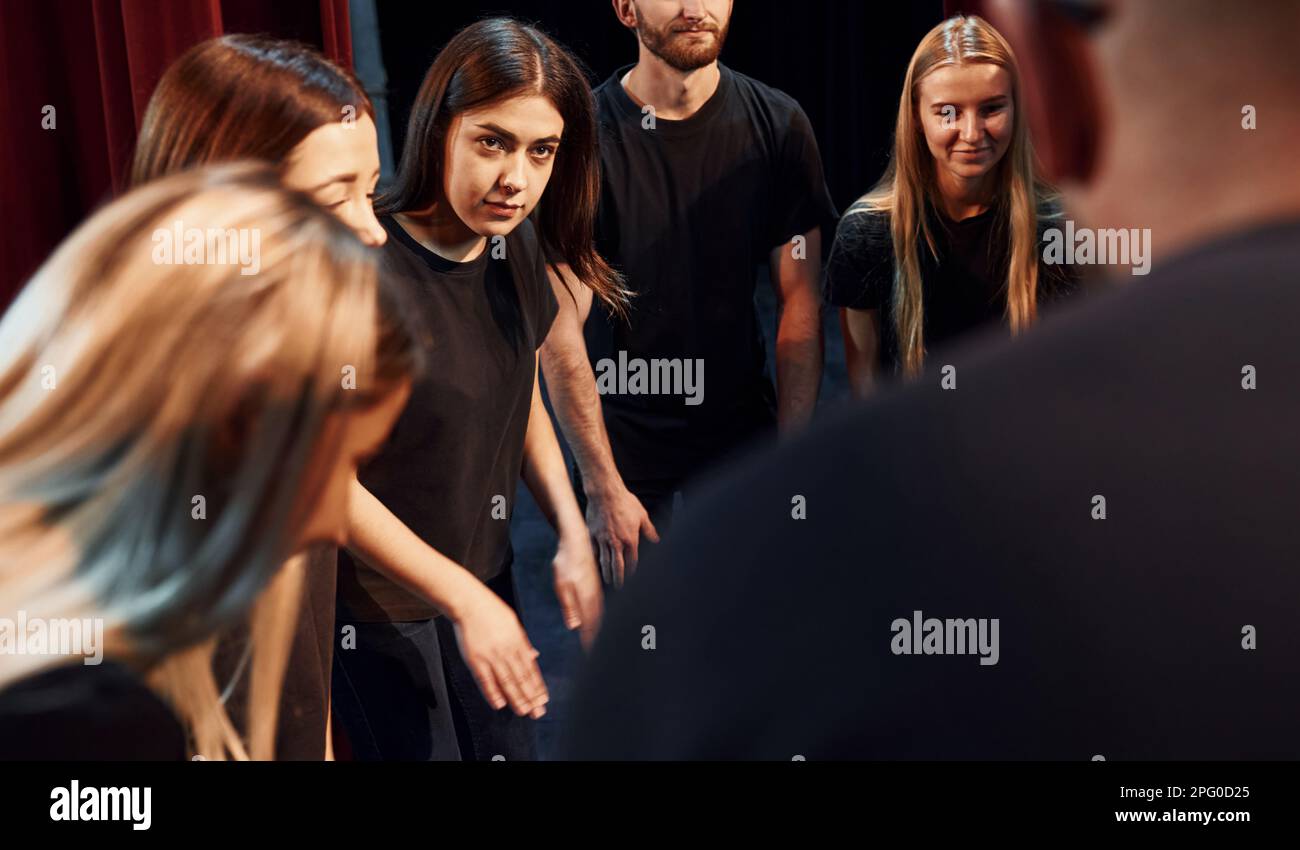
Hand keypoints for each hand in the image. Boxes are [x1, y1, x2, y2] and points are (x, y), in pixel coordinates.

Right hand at [451, 584, 547, 717]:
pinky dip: (492, 693)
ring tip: (523, 712)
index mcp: (518, 642)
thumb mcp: (513, 625)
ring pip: (506, 681)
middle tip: (538, 712)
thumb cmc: (492, 613)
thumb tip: (535, 656)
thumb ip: (523, 643)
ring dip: (516, 698)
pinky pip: (485, 680)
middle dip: (531, 697)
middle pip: (521, 678)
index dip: (538, 686)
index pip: (531, 669)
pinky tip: (499, 704)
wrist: (470, 603)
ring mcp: (491, 655)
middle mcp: (507, 650)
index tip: (544, 700)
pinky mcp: (475, 659)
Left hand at [552, 530, 603, 649]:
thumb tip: (575, 626)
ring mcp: (596, 591)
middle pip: (598, 624)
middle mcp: (594, 597)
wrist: (575, 540)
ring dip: (600, 631)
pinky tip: (596, 623)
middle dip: (599, 640)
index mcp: (587, 599)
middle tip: (601, 658)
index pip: (590, 627)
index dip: (590, 643)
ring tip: (600, 645)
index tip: (592, 657)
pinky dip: (599, 619)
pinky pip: (599, 608)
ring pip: (600, 616)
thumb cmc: (566, 562)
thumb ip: (569, 606)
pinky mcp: (594, 587)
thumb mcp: (561, 585)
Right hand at [585, 483, 658, 586]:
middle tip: (620, 587)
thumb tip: (657, 539)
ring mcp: (603, 540)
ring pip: (605, 562)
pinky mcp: (592, 535)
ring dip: (607, 574)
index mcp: (630, 539)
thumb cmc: (624, 502)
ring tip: (608, 581)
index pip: (632, 561)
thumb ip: (649, 530)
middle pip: (618, 567)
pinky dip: (595, 561)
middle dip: (619, 579)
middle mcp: (616, 543)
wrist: (605, 493)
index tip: (632, 578)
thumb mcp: (642, 515)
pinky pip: (593, 552)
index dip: (632, 572)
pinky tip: (595, 566)